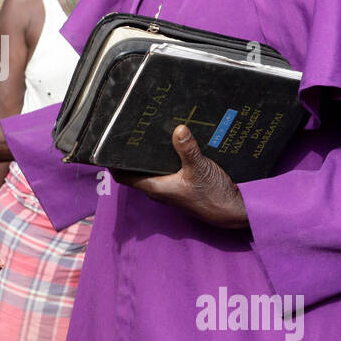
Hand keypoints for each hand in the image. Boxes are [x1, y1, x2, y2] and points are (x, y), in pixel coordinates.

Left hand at [113, 125, 248, 228]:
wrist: (234, 212)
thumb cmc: (213, 196)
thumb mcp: (200, 169)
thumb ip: (188, 149)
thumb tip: (178, 129)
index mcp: (154, 187)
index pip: (123, 176)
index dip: (113, 162)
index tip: (107, 144)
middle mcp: (158, 189)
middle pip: (136, 170)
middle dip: (131, 154)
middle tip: (130, 131)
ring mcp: (170, 188)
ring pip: (151, 169)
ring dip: (149, 156)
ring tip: (148, 133)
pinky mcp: (182, 185)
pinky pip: (166, 170)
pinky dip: (165, 158)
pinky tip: (172, 143)